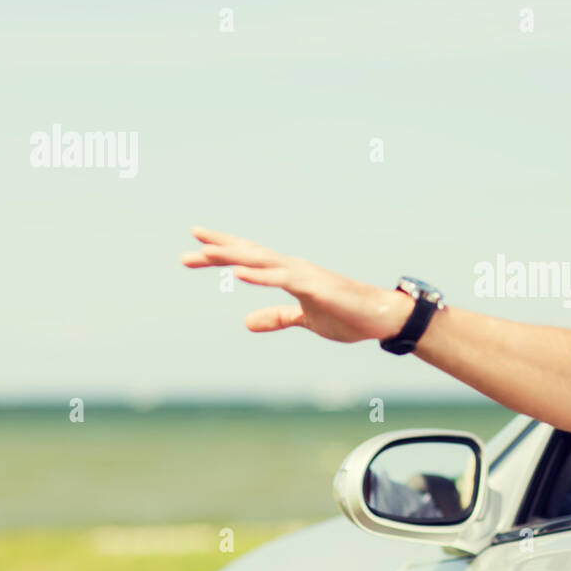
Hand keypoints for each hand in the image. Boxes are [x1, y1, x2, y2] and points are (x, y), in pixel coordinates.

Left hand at [180, 227, 409, 342]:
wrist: (382, 317)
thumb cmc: (348, 315)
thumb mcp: (305, 319)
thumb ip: (278, 317)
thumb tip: (247, 322)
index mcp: (289, 274)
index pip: (250, 258)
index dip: (223, 252)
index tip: (195, 248)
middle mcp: (292, 268)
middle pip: (249, 254)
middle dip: (218, 250)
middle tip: (188, 248)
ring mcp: (303, 275)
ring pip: (261, 261)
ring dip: (233, 256)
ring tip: (206, 252)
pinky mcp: (314, 287)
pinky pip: (282, 279)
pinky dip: (259, 275)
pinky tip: (238, 273)